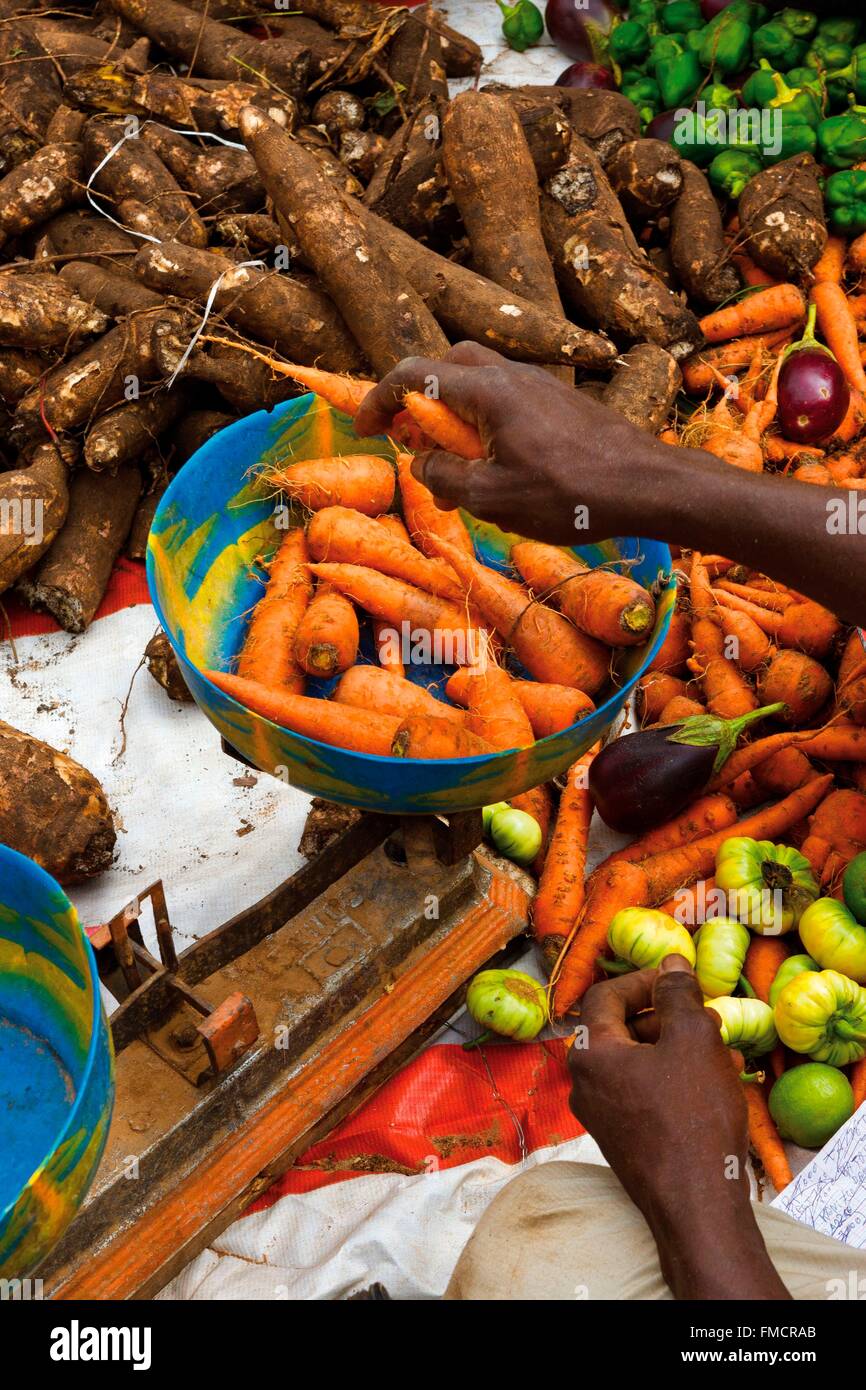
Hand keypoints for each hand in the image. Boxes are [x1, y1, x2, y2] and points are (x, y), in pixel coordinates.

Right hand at [354, 342, 665, 544]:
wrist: (646, 485)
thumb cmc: (569, 494)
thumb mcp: (491, 498)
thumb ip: (445, 478)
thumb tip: (422, 467)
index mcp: (486, 391)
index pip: (412, 375)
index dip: (378, 399)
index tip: (363, 428)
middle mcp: (510, 376)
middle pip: (447, 366)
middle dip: (418, 398)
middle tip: (409, 440)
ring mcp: (539, 386)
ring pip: (479, 385)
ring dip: (454, 416)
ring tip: (453, 468)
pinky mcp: (561, 403)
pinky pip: (508, 402)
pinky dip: (486, 425)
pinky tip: (497, 470)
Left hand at [568, 956, 789, 1299]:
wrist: (695, 1204)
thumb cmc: (692, 1115)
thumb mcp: (693, 1039)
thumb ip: (678, 995)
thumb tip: (670, 963)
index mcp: (590, 1052)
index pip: (606, 995)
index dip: (642, 979)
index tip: (677, 978)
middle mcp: (584, 1082)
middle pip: (623, 1029)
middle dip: (667, 1017)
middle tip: (707, 1016)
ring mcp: (600, 1115)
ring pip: (639, 1063)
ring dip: (678, 1049)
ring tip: (723, 1050)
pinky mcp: (622, 1139)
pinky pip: (644, 1093)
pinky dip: (674, 1079)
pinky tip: (714, 1083)